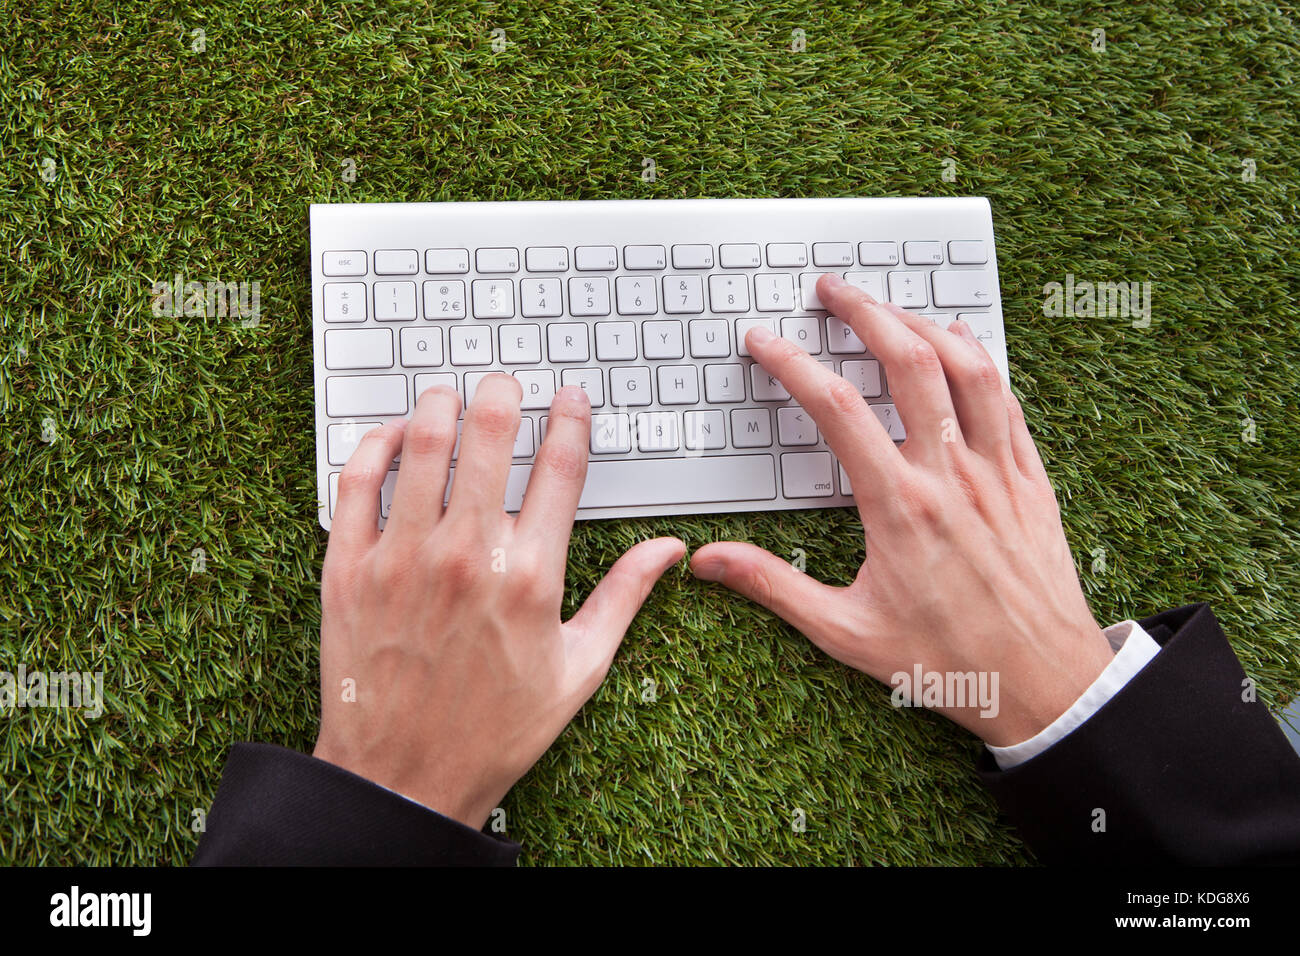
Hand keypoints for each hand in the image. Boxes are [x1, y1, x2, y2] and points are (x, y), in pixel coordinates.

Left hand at [315, 377, 684, 828]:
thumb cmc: (492, 730)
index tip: (570, 399)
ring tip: (449, 395)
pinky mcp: (349, 569)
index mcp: (531, 576)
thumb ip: (625, 597)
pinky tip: (392, 437)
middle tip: (506, 383)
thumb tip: (670, 550)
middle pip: (489, 434)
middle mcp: (467, 556)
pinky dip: (374, 445)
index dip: (571, 420)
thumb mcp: (579, 669)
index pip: (560, 468)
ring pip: (421, 444)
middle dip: (504, 392)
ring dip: (439, 404)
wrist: (402, 777)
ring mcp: (402, 558)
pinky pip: (356, 482)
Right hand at [691, 274, 1113, 745]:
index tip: (765, 341)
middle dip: (864, 312)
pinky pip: (1008, 400)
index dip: (792, 363)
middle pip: (907, 363)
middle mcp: (950, 476)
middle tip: (831, 290)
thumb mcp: (846, 632)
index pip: (835, 408)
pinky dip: (981, 359)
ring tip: (890, 307)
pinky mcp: (1031, 480)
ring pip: (966, 367)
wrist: (1044, 685)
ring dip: (924, 323)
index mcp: (899, 507)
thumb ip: (773, 586)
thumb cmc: (949, 663)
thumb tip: (708, 561)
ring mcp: (997, 472)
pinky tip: (962, 342)